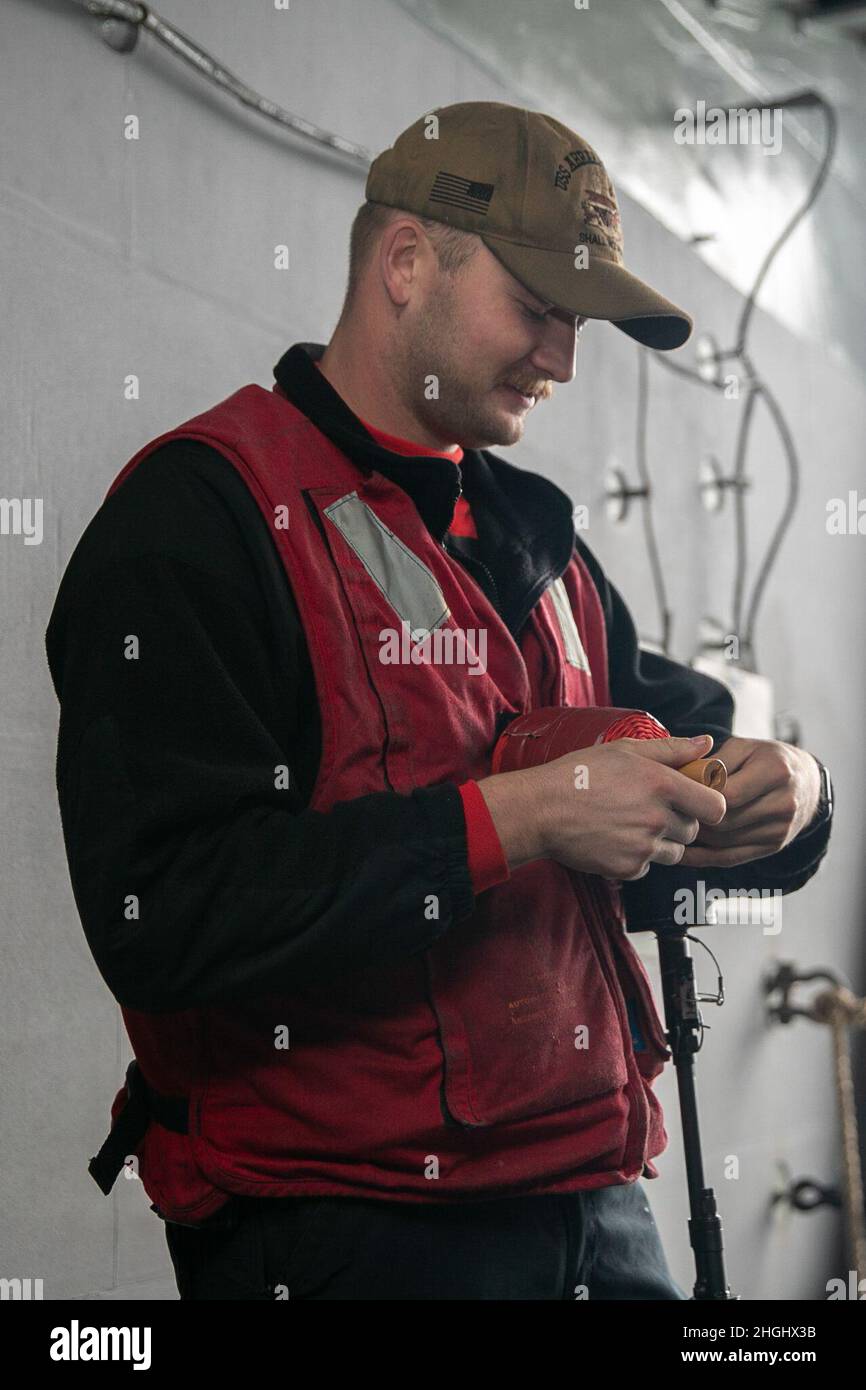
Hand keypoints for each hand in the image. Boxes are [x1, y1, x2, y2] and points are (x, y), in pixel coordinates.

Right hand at [477, 734, 725, 879]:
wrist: (541, 810)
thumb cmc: (581, 774)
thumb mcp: (626, 750)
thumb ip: (672, 749)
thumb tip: (707, 744)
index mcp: (662, 785)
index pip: (716, 807)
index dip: (708, 805)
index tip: (694, 801)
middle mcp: (657, 818)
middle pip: (693, 830)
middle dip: (679, 822)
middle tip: (648, 809)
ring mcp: (643, 847)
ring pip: (674, 852)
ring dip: (660, 842)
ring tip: (629, 824)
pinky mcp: (628, 869)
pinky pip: (648, 866)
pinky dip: (636, 857)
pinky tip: (614, 838)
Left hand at [679, 736, 820, 868]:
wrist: (806, 783)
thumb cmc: (765, 759)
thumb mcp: (743, 747)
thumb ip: (714, 761)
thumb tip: (682, 778)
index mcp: (776, 772)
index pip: (728, 794)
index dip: (698, 795)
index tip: (676, 791)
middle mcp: (784, 804)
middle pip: (725, 821)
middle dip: (693, 817)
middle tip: (667, 812)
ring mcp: (781, 830)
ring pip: (724, 842)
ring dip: (695, 838)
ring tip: (671, 827)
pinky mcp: (774, 847)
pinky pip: (731, 858)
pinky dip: (702, 857)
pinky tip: (681, 852)